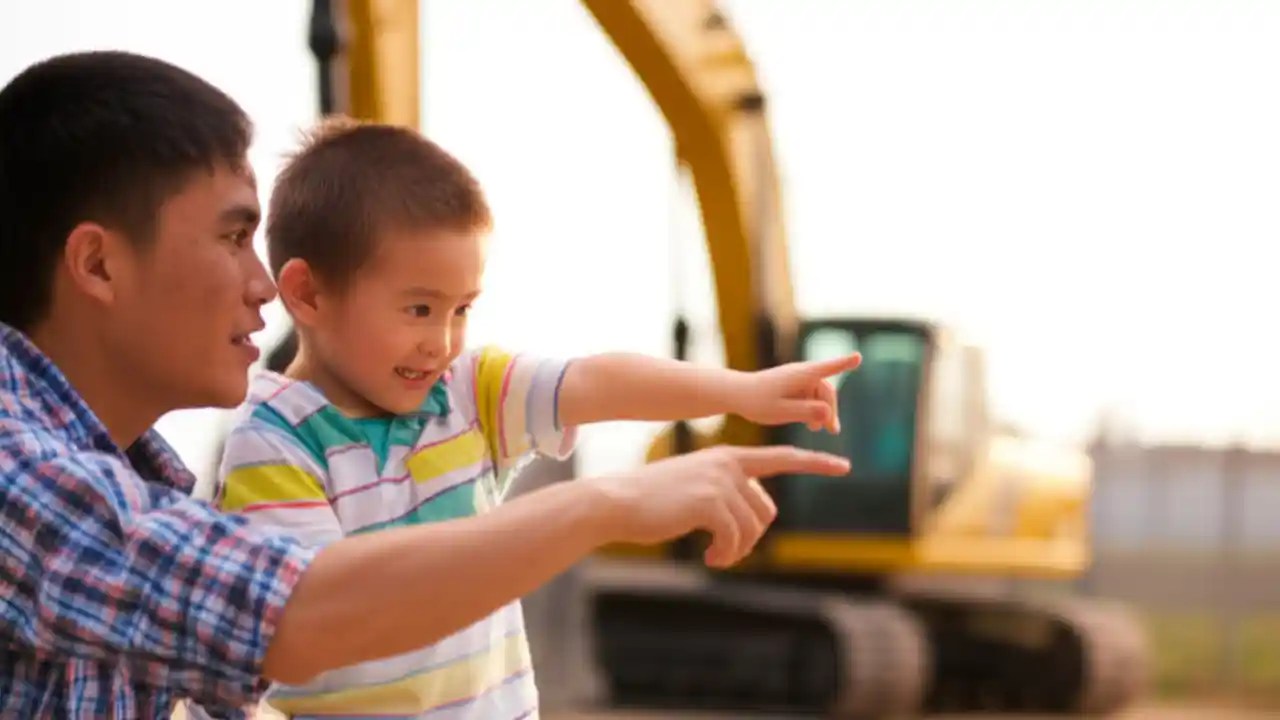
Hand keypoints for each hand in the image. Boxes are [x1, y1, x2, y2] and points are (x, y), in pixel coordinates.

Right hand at [587, 445, 849, 567]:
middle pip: (765, 511)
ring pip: (752, 528)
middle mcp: (728, 464)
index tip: (842, 465)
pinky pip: (735, 538)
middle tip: (726, 551)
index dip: (814, 463)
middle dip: (750, 537)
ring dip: (736, 550)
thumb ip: (730, 494)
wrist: (620, 501)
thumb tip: (760, 515)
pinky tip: (710, 558)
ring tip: (715, 556)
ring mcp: (720, 481)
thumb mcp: (697, 489)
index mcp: (727, 457)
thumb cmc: (655, 500)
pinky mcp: (711, 502)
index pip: (781, 458)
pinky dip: (726, 554)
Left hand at [733, 352, 861, 432]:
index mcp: (800, 375)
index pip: (826, 368)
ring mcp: (797, 378)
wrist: (735, 393)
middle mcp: (801, 373)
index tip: (858, 357)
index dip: (843, 363)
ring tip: (821, 430)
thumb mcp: (781, 411)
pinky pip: (810, 396)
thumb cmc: (755, 402)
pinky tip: (812, 426)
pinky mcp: (793, 385)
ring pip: (819, 395)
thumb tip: (828, 412)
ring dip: (822, 411)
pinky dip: (814, 409)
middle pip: (826, 390)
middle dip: (831, 409)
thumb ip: (805, 412)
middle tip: (833, 430)